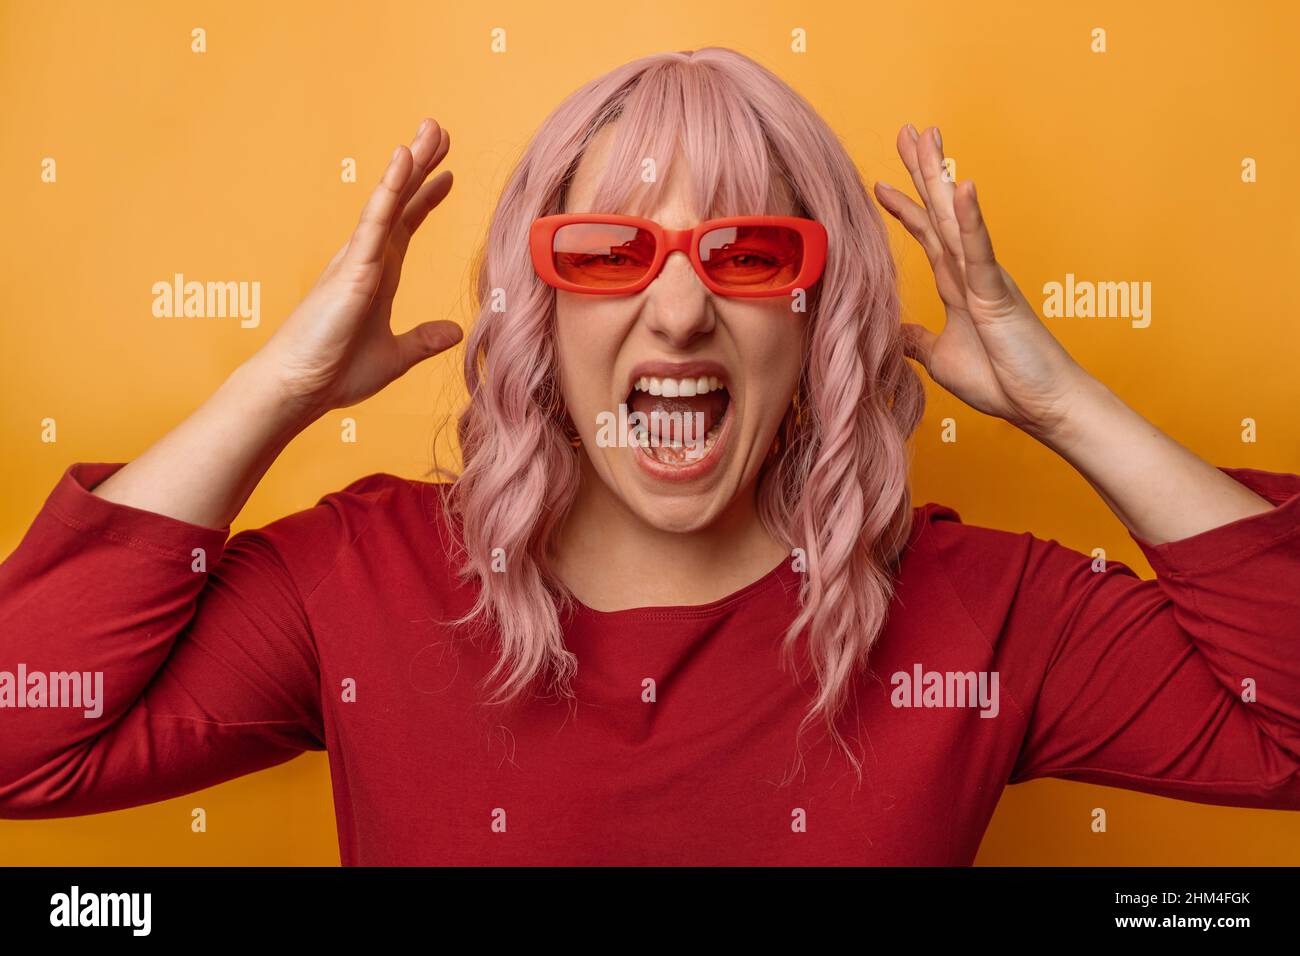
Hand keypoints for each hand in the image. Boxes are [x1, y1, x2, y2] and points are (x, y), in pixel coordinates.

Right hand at [253, 118, 462, 418]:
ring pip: (389, 200)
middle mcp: (369, 259)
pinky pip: (376, 220)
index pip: (406, 226)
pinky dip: (391, 189)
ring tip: (431, 130)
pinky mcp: (353, 268)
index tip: (446, 175)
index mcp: (379, 276)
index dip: (426, 199)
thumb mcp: (395, 356)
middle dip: (421, 166)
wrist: (299, 388)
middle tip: (440, 131)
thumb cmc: (334, 372)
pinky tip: (404, 159)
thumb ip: (423, 340)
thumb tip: (454, 331)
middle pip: (400, 201)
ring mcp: (360, 259)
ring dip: (411, 164)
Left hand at [872, 124, 1094, 438]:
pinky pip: (979, 250)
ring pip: (955, 219)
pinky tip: (961, 185)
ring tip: (928, 138)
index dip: (905, 207)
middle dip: (923, 171)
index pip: (926, 236)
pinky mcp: (997, 292)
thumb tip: (893, 331)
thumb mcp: (942, 360)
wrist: (1043, 405)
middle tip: (909, 130)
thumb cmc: (1004, 381)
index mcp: (957, 287)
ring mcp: (985, 278)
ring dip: (940, 177)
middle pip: (939, 212)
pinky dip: (969, 218)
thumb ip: (918, 341)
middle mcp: (970, 273)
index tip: (881, 181)